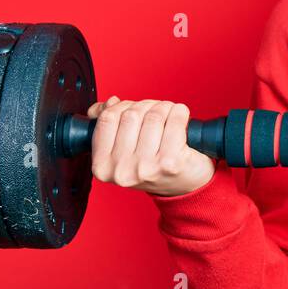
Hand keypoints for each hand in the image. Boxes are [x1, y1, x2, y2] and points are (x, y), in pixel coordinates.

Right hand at [87, 97, 215, 196]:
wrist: (185, 187)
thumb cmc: (154, 165)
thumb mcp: (124, 149)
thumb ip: (110, 124)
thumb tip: (110, 102)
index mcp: (102, 166)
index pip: (108, 118)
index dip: (123, 106)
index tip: (135, 108)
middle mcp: (121, 170)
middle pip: (132, 114)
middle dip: (147, 106)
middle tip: (157, 112)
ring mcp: (145, 168)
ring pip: (153, 115)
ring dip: (165, 108)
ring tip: (170, 116)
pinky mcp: (171, 162)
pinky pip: (175, 120)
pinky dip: (180, 112)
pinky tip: (181, 118)